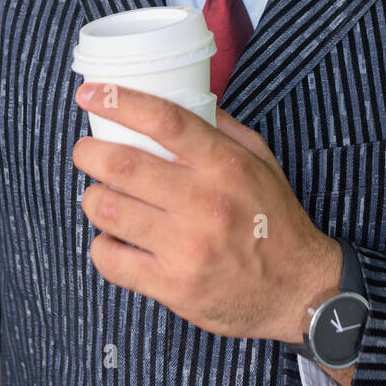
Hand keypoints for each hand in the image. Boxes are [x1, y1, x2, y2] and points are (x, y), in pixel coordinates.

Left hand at [72, 83, 342, 345]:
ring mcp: (187, 247)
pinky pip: (110, 260)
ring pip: (109, 211)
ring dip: (93, 198)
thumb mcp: (263, 163)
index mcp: (226, 166)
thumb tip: (183, 97)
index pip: (165, 121)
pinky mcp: (173, 286)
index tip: (90, 95)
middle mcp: (205, 203)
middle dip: (89, 152)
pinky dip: (102, 246)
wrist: (299, 290)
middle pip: (123, 165)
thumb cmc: (275, 221)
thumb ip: (224, 129)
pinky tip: (114, 240)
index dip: (119, 102)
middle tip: (86, 151)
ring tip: (100, 196)